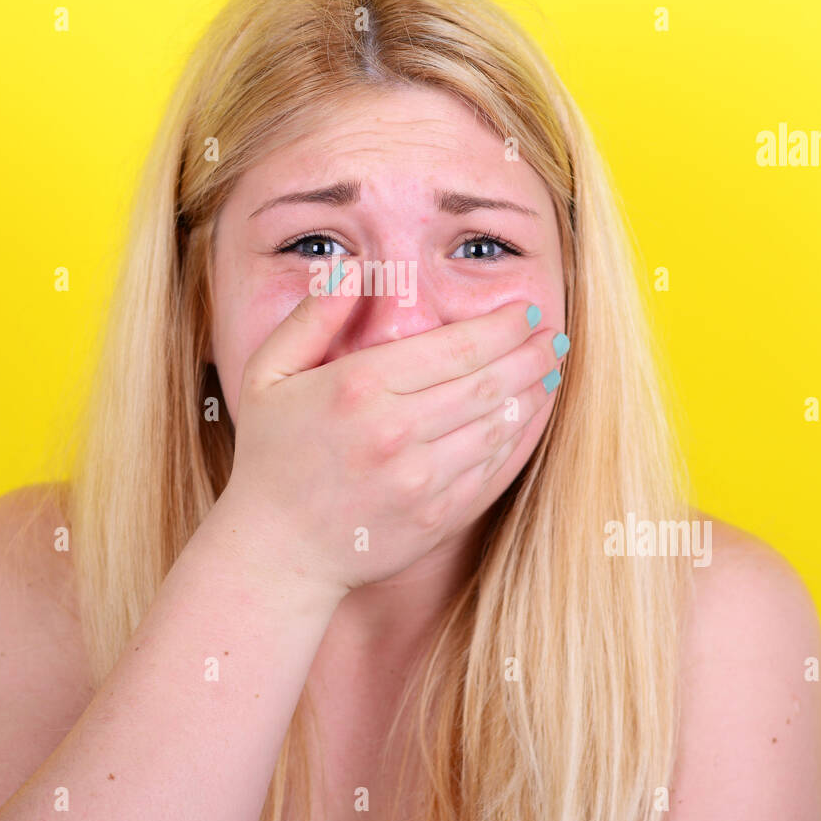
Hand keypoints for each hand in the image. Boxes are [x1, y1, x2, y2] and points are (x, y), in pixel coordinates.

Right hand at [215, 272, 566, 599]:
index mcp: (359, 388)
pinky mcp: (437, 517)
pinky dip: (518, 437)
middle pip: (489, 382)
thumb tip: (354, 269)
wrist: (276, 552)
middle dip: (530, 353)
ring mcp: (421, 480)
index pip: (456, 347)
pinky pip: (494, 469)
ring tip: (549, 369)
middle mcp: (396, 433)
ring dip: (533, 393)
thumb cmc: (270, 455)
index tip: (523, 311)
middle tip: (552, 335)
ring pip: (499, 425)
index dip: (502, 326)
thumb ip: (312, 317)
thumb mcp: (269, 373)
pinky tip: (527, 415)